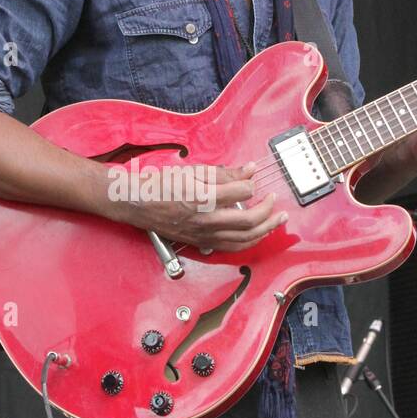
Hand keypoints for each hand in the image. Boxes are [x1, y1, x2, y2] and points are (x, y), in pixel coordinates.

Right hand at [108, 161, 288, 251]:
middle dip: (269, 211)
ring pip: (244, 239)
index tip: (251, 179)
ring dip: (266, 229)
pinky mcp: (202, 243)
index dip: (251, 184)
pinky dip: (250, 240)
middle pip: (249, 221)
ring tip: (277, 220)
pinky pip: (233, 247)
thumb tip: (248, 170)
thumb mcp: (193, 170)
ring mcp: (204, 235)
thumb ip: (224, 173)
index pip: (241, 192)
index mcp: (203, 198)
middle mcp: (205, 221)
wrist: (138, 203)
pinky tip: (258, 233)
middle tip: (276, 200)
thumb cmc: (162, 185)